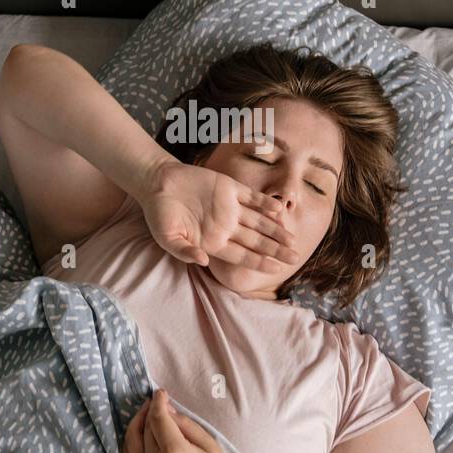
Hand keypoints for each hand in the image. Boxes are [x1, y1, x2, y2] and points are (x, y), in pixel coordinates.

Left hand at [121, 389, 244, 452]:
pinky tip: (138, 435)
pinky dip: (129, 443)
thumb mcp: (209, 444)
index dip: (157, 401)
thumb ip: (186, 424)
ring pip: (130, 442)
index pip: (157, 418)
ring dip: (135, 424)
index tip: (160, 393)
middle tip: (157, 403)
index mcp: (175, 452)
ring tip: (146, 416)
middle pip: (144, 428)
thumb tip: (167, 410)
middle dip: (149, 411)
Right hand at [137, 160, 297, 270]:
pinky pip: (252, 197)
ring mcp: (229, 207)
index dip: (260, 262)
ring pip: (259, 221)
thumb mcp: (167, 238)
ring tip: (292, 239)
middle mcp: (226, 227)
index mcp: (213, 242)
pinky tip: (278, 209)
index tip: (277, 269)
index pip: (242, 256)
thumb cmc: (160, 214)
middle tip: (295, 257)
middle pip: (257, 241)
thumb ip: (184, 251)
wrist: (158, 183)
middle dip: (276, 250)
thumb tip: (203, 261)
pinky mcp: (229, 188)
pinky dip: (265, 203)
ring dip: (276, 229)